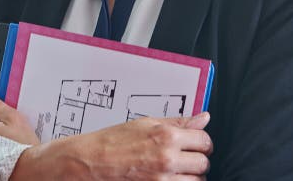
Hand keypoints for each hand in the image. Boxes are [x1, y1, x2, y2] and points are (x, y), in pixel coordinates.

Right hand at [12, 111, 212, 179]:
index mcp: (166, 137)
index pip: (204, 141)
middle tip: (183, 158)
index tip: (195, 143)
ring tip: (174, 170)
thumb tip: (203, 118)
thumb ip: (179, 122)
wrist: (88, 162)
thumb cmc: (112, 142)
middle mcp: (167, 159)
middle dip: (196, 160)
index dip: (201, 142)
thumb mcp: (145, 124)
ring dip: (189, 176)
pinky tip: (167, 178)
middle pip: (203, 163)